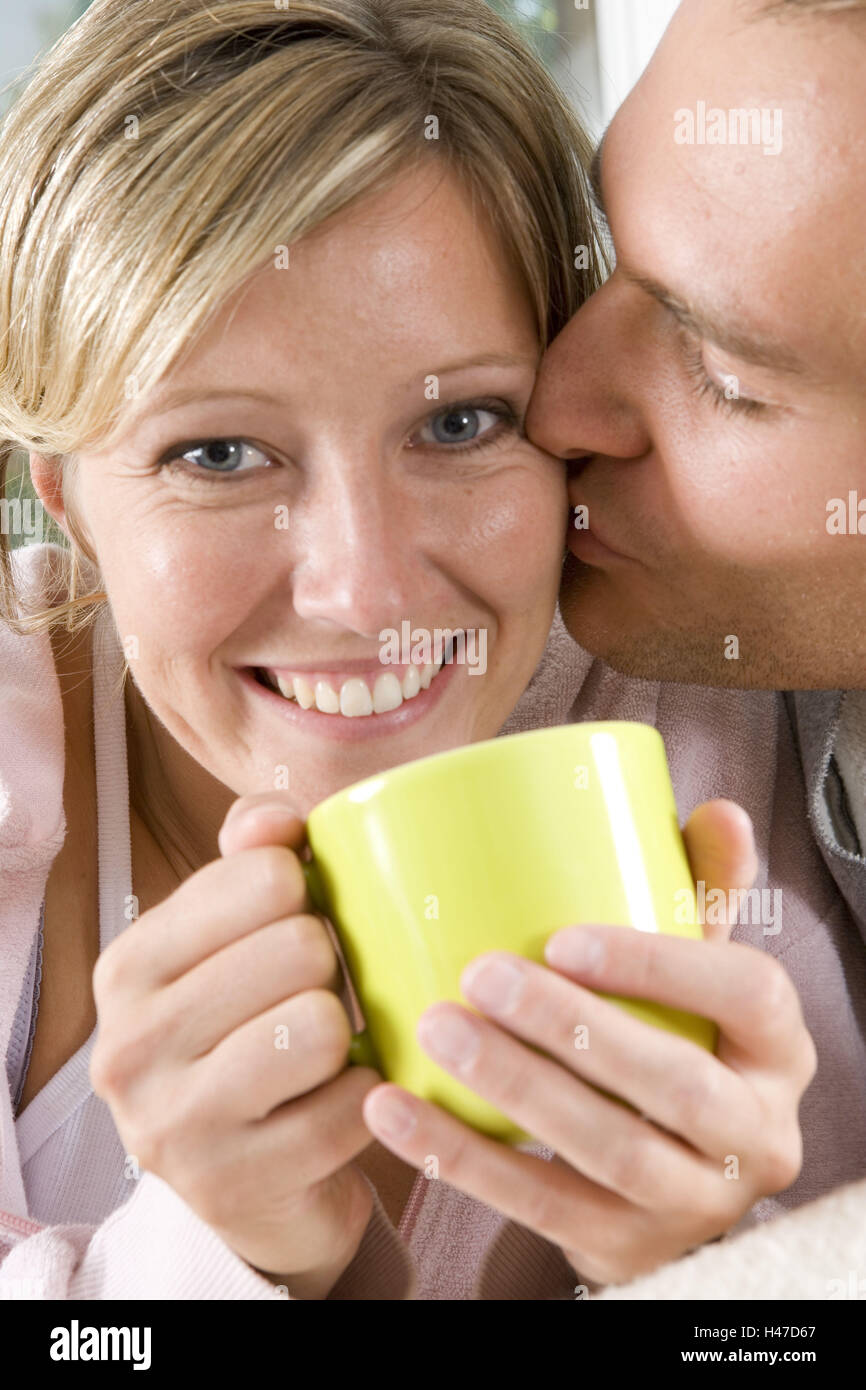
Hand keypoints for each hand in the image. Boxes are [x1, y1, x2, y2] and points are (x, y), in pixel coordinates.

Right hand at [90, 793, 381, 1298]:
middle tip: (320, 997)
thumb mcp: (237, 938)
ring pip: (321, 1026)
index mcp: (128, 966)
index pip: (264, 876)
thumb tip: (280, 820)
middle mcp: (128, 1045)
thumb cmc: (253, 1031)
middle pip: (301, 948)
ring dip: (349, 1036)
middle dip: (335, 968)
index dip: (310, 896)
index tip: (299, 928)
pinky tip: (343, 1103)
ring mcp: (172, 1123)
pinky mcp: (232, 1187)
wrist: (255, 1182)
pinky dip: (368, 1100)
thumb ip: (254, 857)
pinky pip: (351, 1110)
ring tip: (329, 1051)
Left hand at [362, 799, 817, 1286]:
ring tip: (435, 1031)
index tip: (564, 938)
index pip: (748, 995)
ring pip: (611, 1152)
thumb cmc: (677, 1043)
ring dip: (515, 1089)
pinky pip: (544, 1209)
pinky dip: (464, 1159)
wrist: (668, 1188)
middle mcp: (755, 1133)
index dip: (660, 966)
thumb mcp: (699, 975)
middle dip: (573, 1028)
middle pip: (674, 1083)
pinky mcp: (628, 1250)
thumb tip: (718, 812)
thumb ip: (699, 894)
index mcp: (776, 1048)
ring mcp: (694, 1202)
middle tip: (480, 976)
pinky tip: (397, 1112)